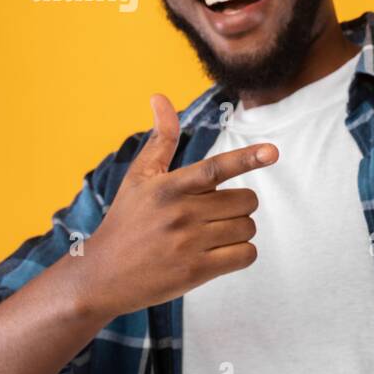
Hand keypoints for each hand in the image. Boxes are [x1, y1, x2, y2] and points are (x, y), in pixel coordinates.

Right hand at [80, 93, 278, 318]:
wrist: (101, 276)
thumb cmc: (126, 221)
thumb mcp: (138, 178)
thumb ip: (160, 139)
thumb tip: (159, 96)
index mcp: (169, 187)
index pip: (215, 168)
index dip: (247, 158)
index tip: (273, 152)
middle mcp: (180, 213)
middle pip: (245, 201)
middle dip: (237, 206)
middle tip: (213, 214)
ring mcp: (189, 244)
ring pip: (248, 228)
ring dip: (239, 230)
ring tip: (211, 235)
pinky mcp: (197, 272)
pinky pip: (245, 255)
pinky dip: (241, 254)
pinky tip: (219, 254)